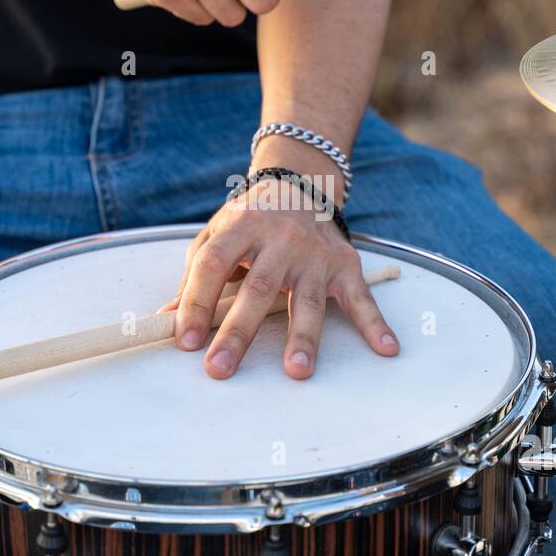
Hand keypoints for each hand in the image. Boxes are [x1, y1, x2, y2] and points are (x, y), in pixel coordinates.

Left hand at [161, 175, 399, 380]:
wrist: (300, 183)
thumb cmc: (250, 220)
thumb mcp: (217, 235)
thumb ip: (195, 277)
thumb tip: (169, 322)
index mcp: (241, 227)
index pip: (213, 264)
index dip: (197, 302)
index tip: (184, 342)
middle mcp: (280, 238)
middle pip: (257, 287)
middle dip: (238, 332)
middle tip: (219, 369)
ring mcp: (315, 253)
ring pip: (307, 298)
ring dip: (303, 336)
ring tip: (296, 371)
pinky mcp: (345, 264)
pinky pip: (361, 297)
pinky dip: (376, 323)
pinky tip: (386, 348)